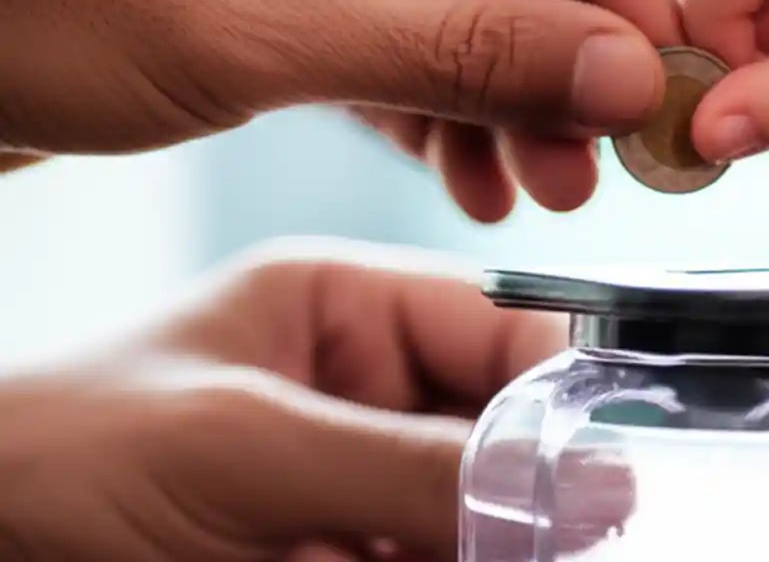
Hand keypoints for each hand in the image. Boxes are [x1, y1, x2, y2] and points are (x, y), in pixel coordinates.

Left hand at [0, 0, 681, 220]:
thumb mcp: (264, 22)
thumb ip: (459, 47)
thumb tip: (616, 70)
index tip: (655, 77)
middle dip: (548, 60)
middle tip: (595, 162)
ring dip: (497, 96)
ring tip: (535, 188)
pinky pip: (386, 33)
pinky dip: (428, 106)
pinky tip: (463, 175)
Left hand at [0, 241, 632, 560]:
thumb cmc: (61, 459)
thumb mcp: (245, 442)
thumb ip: (418, 462)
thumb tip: (590, 481)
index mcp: (346, 311)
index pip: (503, 328)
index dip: (570, 384)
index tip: (627, 453)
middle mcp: (365, 396)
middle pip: (506, 439)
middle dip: (536, 491)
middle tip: (564, 537)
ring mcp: (355, 489)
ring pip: (479, 520)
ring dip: (499, 543)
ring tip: (485, 551)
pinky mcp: (344, 557)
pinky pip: (434, 559)